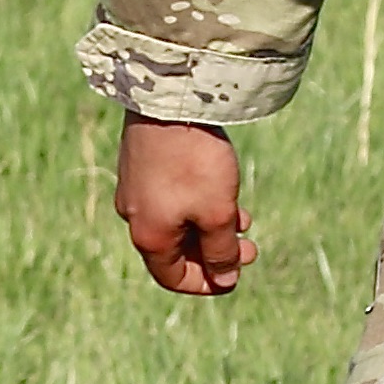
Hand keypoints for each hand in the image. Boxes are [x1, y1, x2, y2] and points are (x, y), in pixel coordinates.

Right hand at [113, 114, 255, 295]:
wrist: (170, 100)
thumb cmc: (194, 161)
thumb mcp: (217, 214)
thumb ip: (221, 252)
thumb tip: (224, 280)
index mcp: (149, 235)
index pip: (173, 277)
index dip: (206, 284)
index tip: (234, 276)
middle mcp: (134, 215)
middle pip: (176, 250)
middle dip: (215, 253)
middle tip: (249, 250)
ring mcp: (135, 187)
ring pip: (177, 221)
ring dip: (210, 227)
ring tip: (244, 221)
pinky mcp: (142, 162)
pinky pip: (170, 197)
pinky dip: (198, 203)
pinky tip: (225, 191)